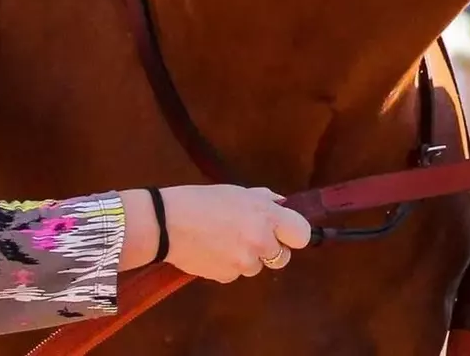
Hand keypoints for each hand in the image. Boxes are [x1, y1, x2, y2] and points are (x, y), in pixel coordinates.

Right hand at [157, 185, 312, 282]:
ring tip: (223, 241)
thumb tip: (281, 205)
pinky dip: (228, 266)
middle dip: (271, 250)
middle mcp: (260, 241)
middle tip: (251, 237)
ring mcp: (245, 262)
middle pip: (283, 257)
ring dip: (246, 257)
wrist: (167, 223)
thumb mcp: (236, 192)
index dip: (294, 234)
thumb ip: (263, 199)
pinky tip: (211, 251)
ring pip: (257, 266)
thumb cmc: (201, 200)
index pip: (302, 234)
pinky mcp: (227, 277)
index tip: (285, 233)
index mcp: (266, 216)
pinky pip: (236, 274)